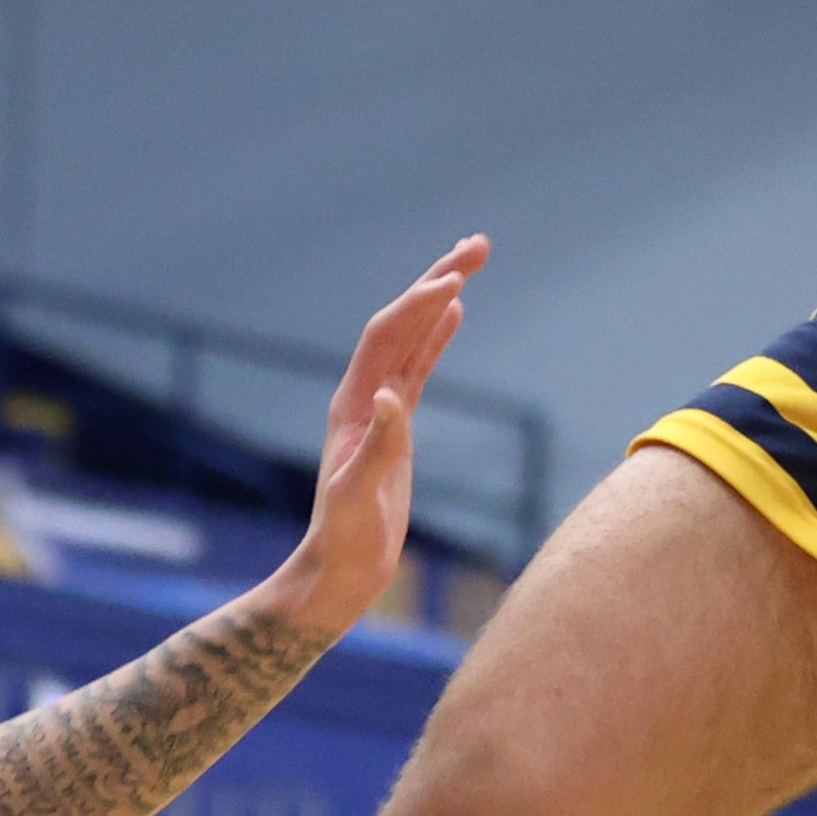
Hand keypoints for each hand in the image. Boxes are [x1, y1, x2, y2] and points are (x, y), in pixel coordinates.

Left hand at [270, 241, 487, 640]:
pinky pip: (419, 364)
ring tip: (471, 261)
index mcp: (352, 404)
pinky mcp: (395, 423)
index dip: (419, 305)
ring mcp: (379, 406)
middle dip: (436, 280)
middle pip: (400, 321)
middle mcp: (362, 394)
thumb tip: (390, 396)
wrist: (338, 571)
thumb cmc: (346, 540)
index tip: (457, 279)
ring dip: (439, 296)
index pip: (386, 337)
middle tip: (478, 244)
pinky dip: (437, 333)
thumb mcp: (357, 497)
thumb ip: (376, 446)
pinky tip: (456, 313)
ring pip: (411, 336)